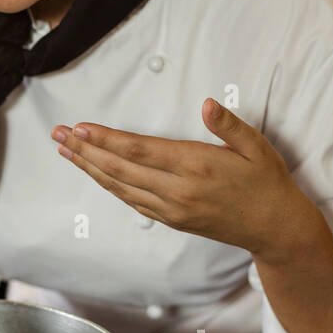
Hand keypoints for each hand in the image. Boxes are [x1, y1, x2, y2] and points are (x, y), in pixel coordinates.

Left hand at [50, 97, 316, 262]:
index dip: (106, 139)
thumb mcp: (257, 147)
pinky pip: (132, 201)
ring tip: (66, 151)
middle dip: (85, 151)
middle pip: (120, 169)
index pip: (139, 151)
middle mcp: (177, 191)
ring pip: (120, 187)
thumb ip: (229, 125)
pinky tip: (95, 173)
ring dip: (90, 168)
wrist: (274, 228)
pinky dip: (109, 186)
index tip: (80, 128)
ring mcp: (172, 209)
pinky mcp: (172, 220)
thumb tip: (207, 104)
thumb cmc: (266, 183)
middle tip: (58, 135)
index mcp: (195, 167)